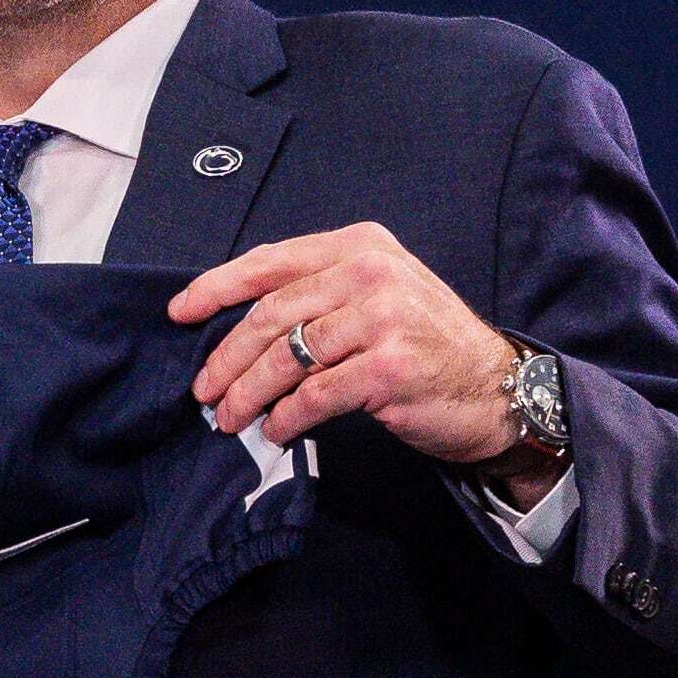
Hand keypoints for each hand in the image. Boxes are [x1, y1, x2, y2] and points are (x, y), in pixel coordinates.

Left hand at [169, 223, 542, 494]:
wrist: (497, 387)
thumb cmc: (425, 343)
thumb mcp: (378, 294)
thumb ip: (320, 293)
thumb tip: (240, 323)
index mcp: (360, 247)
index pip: (271, 263)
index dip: (216, 287)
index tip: (180, 312)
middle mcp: (370, 274)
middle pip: (270, 315)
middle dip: (226, 357)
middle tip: (204, 389)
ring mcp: (381, 320)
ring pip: (286, 358)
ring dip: (248, 393)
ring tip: (229, 417)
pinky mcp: (386, 368)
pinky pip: (314, 396)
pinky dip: (286, 418)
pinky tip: (276, 430)